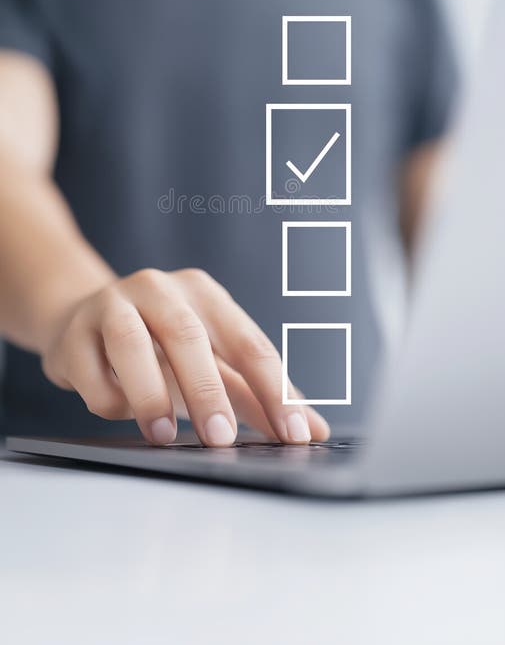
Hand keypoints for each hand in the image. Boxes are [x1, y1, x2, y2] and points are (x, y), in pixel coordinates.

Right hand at [41, 268, 330, 446]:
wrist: (80, 318)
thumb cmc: (159, 345)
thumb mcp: (212, 361)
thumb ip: (258, 393)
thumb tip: (312, 430)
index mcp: (204, 293)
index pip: (247, 341)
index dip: (273, 389)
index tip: (293, 434)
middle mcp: (160, 289)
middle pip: (189, 337)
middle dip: (208, 391)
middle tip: (222, 439)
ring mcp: (112, 304)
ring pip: (131, 344)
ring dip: (150, 393)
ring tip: (163, 434)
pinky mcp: (73, 332)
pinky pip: (91, 372)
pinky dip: (108, 399)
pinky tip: (118, 408)